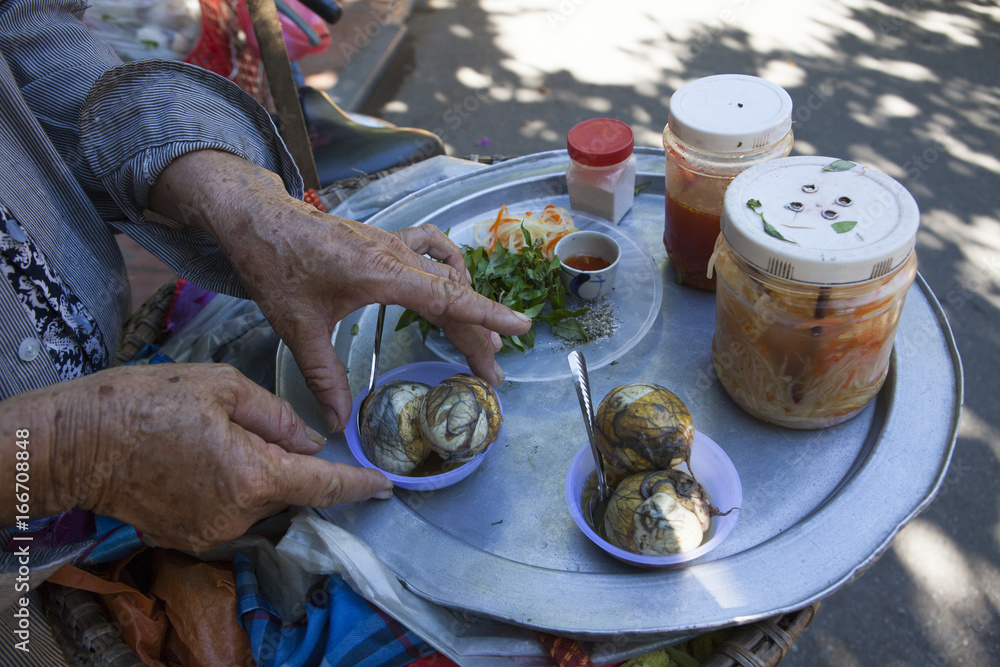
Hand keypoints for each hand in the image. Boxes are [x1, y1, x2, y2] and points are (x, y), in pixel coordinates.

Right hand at [15, 364, 392, 550]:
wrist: (76, 442)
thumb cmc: (146, 402)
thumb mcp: (221, 386)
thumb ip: (277, 416)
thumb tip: (311, 441)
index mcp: (254, 474)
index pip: (323, 486)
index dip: (358, 485)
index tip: (384, 485)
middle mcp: (239, 514)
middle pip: (290, 491)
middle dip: (291, 464)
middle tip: (259, 429)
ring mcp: (212, 532)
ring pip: (260, 501)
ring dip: (257, 475)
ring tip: (214, 439)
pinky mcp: (189, 537)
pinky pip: (230, 512)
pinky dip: (232, 488)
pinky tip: (201, 460)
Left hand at [149, 151, 530, 431]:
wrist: (257, 217)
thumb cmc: (275, 265)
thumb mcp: (297, 328)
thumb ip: (323, 377)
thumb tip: (338, 423)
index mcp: (383, 273)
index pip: (449, 298)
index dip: (488, 315)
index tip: (521, 328)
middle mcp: (397, 256)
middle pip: (454, 296)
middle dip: (478, 335)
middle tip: (492, 374)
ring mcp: (394, 244)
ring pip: (446, 277)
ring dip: (467, 307)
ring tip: (480, 342)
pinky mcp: (385, 241)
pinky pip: (432, 250)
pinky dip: (449, 269)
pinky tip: (453, 283)